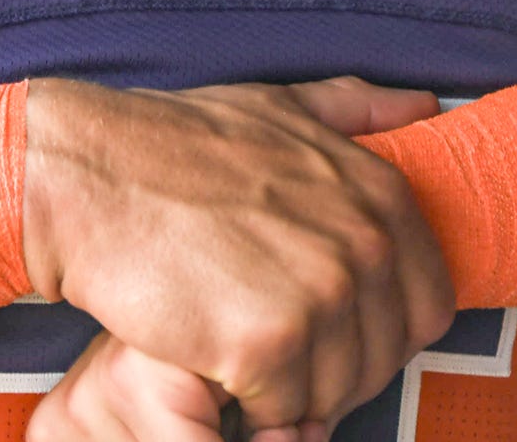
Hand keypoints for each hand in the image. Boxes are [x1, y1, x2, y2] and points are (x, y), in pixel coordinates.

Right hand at [22, 77, 454, 433]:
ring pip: (335, 392)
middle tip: (273, 345)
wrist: (88, 175)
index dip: (381, 327)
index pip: (428, 304)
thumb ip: (355, 110)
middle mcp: (365, 244)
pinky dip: (248, 402)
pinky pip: (282, 410)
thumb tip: (421, 105)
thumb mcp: (278, 106)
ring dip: (290, 388)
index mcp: (380, 194)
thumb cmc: (174, 143)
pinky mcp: (267, 344)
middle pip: (384, 357)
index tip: (329, 326)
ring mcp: (321, 295)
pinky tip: (212, 358)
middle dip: (335, 364)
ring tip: (237, 346)